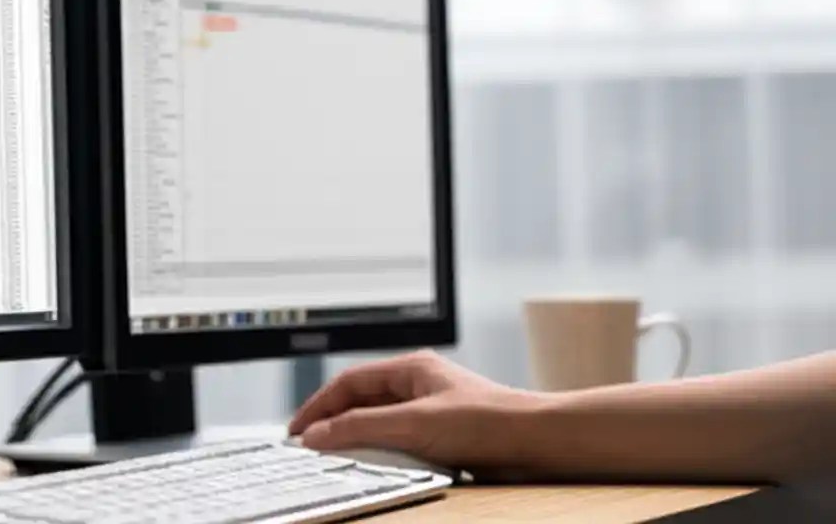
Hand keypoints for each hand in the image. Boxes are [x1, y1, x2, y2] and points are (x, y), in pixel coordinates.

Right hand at [288, 350, 546, 469]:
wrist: (537, 441)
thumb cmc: (487, 422)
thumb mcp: (413, 425)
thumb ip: (361, 428)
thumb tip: (317, 435)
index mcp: (410, 368)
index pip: (349, 383)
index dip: (319, 406)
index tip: (298, 431)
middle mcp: (419, 384)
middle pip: (361, 400)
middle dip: (333, 421)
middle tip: (311, 446)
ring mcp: (432, 409)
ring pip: (379, 421)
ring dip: (357, 438)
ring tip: (336, 458)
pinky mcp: (444, 435)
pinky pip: (400, 440)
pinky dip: (381, 452)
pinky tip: (376, 466)